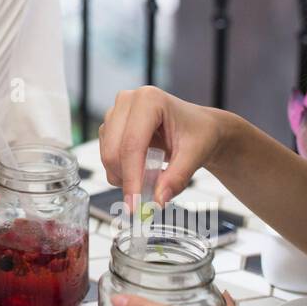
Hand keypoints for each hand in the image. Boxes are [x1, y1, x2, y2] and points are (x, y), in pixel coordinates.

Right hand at [99, 85, 235, 209]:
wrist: (199, 127)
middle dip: (126, 180)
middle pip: (113, 150)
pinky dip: (121, 171)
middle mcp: (127, 101)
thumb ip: (176, 178)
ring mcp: (115, 112)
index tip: (134, 205)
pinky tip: (141, 170)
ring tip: (151, 177)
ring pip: (107, 155)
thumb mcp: (195, 155)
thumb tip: (157, 201)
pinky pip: (107, 155)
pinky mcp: (110, 125)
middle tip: (141, 202)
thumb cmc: (199, 133)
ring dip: (123, 175)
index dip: (132, 177)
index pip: (132, 144)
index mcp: (149, 100)